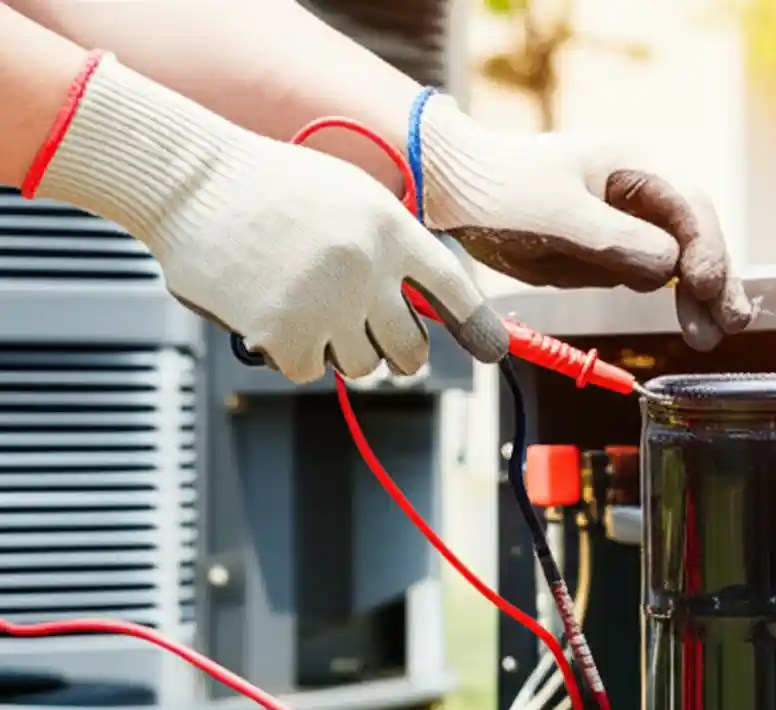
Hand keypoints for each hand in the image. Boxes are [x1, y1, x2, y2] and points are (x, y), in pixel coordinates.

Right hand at [27, 54, 506, 383]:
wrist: (192, 182)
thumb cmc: (268, 187)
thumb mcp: (347, 195)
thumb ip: (387, 244)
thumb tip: (417, 300)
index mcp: (391, 229)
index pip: (453, 288)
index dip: (476, 324)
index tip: (493, 349)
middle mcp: (369, 269)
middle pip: (411, 348)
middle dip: (398, 352)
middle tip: (378, 342)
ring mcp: (329, 304)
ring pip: (362, 365)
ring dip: (340, 349)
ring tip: (307, 308)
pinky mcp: (285, 334)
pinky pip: (310, 371)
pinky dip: (292, 354)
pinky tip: (270, 314)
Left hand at [415, 96, 757, 350]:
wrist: (457, 194)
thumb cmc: (502, 188)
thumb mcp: (558, 215)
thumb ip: (615, 241)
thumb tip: (668, 270)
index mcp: (636, 166)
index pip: (689, 209)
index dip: (705, 249)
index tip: (706, 286)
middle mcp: (644, 193)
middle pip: (699, 236)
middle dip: (717, 279)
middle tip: (731, 322)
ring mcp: (633, 224)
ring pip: (685, 262)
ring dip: (703, 298)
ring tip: (711, 336)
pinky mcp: (617, 252)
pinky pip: (656, 278)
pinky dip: (677, 301)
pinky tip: (694, 325)